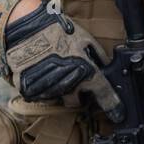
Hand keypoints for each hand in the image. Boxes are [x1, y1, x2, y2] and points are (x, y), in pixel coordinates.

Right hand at [3, 0, 121, 120]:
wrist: (26, 29)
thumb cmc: (57, 31)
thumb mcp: (85, 38)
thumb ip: (98, 55)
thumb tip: (106, 65)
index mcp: (86, 73)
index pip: (104, 95)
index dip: (113, 106)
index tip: (118, 114)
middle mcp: (69, 85)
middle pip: (77, 103)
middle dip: (77, 95)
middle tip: (73, 79)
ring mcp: (49, 90)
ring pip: (58, 98)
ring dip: (59, 89)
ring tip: (55, 69)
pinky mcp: (31, 92)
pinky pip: (41, 95)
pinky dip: (43, 87)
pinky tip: (42, 72)